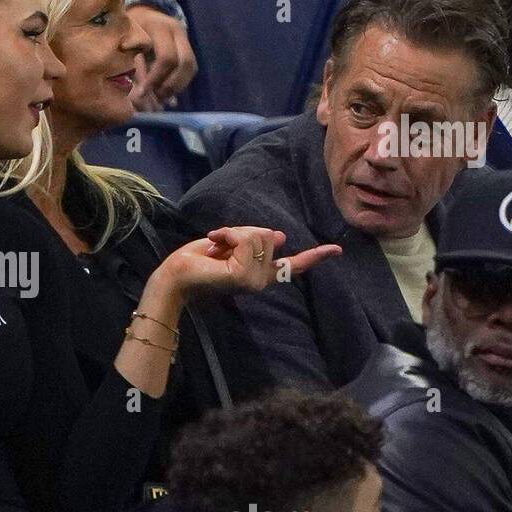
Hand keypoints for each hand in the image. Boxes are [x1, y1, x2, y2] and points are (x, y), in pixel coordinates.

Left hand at [127, 5, 197, 108]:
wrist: (141, 10)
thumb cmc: (127, 28)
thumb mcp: (124, 41)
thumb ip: (133, 66)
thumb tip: (139, 97)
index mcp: (158, 27)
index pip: (166, 58)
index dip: (155, 79)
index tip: (143, 93)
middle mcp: (176, 30)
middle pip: (185, 62)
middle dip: (171, 84)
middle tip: (156, 97)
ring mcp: (184, 36)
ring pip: (191, 66)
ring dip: (178, 85)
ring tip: (162, 96)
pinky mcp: (187, 44)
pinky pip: (190, 67)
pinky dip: (180, 81)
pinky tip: (167, 89)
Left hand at [158, 227, 341, 295]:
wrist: (174, 277)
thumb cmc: (196, 262)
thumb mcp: (229, 246)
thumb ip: (253, 242)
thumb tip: (281, 236)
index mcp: (260, 274)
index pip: (294, 265)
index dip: (316, 256)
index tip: (337, 250)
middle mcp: (261, 281)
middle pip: (268, 235)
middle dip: (242, 230)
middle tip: (219, 243)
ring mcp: (254, 281)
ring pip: (258, 235)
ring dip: (233, 232)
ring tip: (215, 246)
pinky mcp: (243, 277)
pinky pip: (246, 239)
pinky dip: (228, 234)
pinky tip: (215, 245)